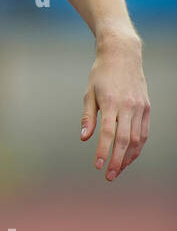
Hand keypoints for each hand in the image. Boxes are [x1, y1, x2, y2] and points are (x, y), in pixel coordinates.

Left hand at [80, 33, 149, 179]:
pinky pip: (144, 132)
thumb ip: (88, 117)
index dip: (103, 151)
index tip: (97, 165)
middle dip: (117, 161)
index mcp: (111, 102)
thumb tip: (84, 138)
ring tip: (118, 170)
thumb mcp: (89, 92)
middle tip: (109, 176)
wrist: (123, 55)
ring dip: (129, 157)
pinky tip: (129, 156)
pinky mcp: (146, 108)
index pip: (108, 133)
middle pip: (124, 140)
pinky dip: (137, 146)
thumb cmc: (101, 74)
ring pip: (137, 139)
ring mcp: (139, 107)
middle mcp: (128, 106)